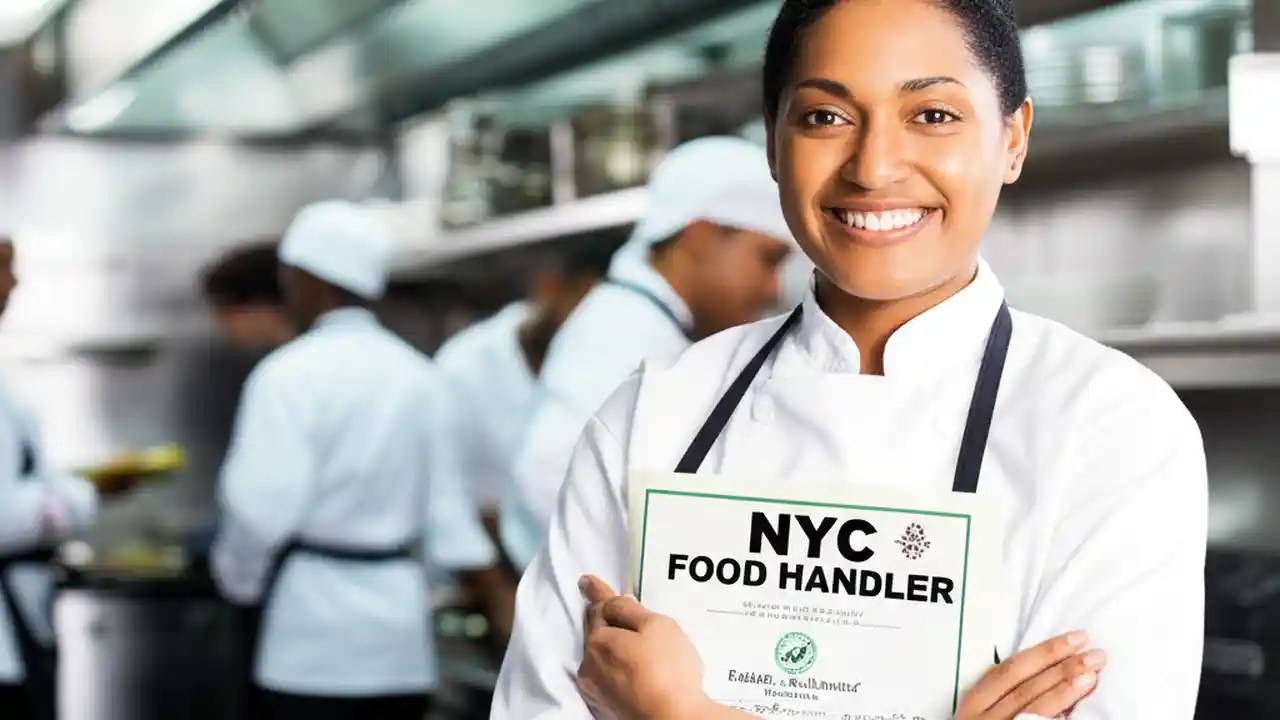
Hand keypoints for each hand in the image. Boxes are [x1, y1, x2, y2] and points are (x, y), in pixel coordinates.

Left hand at [576, 575, 710, 719]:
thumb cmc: (669, 670)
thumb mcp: (657, 626)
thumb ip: (630, 610)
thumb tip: (614, 600)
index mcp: (599, 641)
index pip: (598, 609)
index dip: (596, 592)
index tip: (585, 581)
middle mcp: (589, 666)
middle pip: (597, 635)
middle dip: (608, 625)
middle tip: (623, 618)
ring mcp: (594, 692)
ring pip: (600, 660)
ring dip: (612, 652)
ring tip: (636, 652)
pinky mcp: (603, 711)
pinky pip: (606, 682)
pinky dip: (616, 674)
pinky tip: (634, 676)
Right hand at [956, 631, 1106, 718]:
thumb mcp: (983, 717)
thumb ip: (1006, 699)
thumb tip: (1048, 676)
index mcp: (974, 707)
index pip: (1010, 670)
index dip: (1044, 653)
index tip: (1074, 640)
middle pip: (1025, 687)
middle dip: (1061, 667)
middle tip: (1094, 654)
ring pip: (1032, 710)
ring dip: (1064, 690)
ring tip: (1092, 676)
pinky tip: (1079, 713)